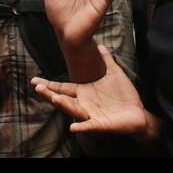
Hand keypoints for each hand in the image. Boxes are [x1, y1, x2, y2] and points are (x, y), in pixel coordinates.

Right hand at [32, 46, 149, 136]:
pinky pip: (89, 127)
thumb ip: (106, 59)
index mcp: (83, 92)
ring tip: (54, 98)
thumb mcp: (114, 73)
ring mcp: (90, 115)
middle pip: (62, 99)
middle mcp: (83, 103)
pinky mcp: (100, 125)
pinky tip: (73, 127)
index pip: (62, 88)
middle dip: (49, 95)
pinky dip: (82, 127)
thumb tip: (100, 44)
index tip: (34, 80)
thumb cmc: (124, 95)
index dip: (49, 84)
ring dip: (63, 105)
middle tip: (38, 88)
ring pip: (72, 110)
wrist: (138, 112)